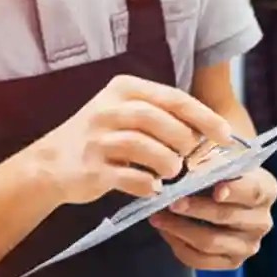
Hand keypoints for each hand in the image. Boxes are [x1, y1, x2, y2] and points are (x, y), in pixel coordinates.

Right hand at [25, 74, 233, 205]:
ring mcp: (98, 138)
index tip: (225, 135)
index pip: (174, 98)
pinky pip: (129, 176)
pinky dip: (147, 184)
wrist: (51, 163)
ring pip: (146, 147)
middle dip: (184, 142)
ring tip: (173, 171)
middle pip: (161, 120)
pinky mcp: (91, 168)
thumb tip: (205, 132)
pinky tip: (153, 187)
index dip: (204, 117)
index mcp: (124, 89)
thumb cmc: (100, 137)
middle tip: (190, 157)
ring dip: (168, 163)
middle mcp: (109, 109)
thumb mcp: (126, 113)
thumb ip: (161, 117)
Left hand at [149, 167, 276, 269]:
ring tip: (158, 216)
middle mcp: (262, 220)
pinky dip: (179, 245)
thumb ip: (209, 160)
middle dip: (195, 209)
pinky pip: (201, 260)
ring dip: (180, 229)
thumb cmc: (219, 170)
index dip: (235, 191)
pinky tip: (165, 230)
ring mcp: (248, 245)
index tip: (216, 190)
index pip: (252, 191)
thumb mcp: (219, 158)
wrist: (220, 194)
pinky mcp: (231, 262)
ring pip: (210, 242)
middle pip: (226, 217)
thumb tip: (189, 164)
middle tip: (171, 201)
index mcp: (266, 189)